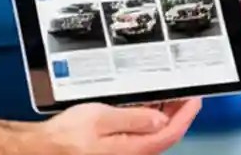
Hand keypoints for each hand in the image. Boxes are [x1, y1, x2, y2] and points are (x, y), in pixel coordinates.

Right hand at [39, 98, 200, 154]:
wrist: (45, 149)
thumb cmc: (67, 136)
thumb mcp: (101, 118)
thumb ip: (134, 118)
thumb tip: (161, 118)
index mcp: (133, 149)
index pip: (171, 132)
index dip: (186, 114)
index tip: (195, 98)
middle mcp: (133, 154)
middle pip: (166, 135)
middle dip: (179, 113)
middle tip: (185, 91)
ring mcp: (126, 153)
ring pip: (155, 136)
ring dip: (165, 116)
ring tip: (169, 95)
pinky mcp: (118, 150)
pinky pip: (143, 136)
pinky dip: (150, 120)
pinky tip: (147, 107)